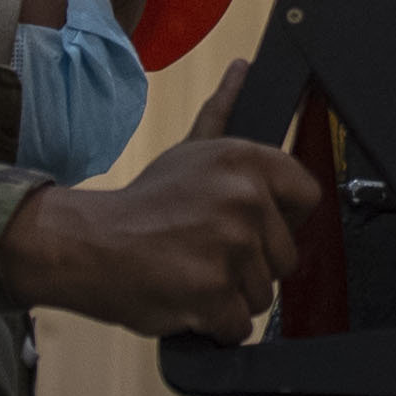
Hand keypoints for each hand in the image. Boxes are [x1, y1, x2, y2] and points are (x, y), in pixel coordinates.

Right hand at [0, 60, 323, 342]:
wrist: (87, 244)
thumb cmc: (140, 205)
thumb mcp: (189, 151)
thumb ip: (223, 111)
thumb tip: (242, 71)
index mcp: (246, 161)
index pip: (307, 197)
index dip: (282, 219)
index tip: (253, 225)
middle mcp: (245, 200)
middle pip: (285, 256)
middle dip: (250, 264)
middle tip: (206, 250)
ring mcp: (231, 248)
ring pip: (263, 294)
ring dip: (229, 294)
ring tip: (191, 271)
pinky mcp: (213, 293)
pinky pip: (238, 324)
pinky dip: (213, 323)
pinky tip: (185, 297)